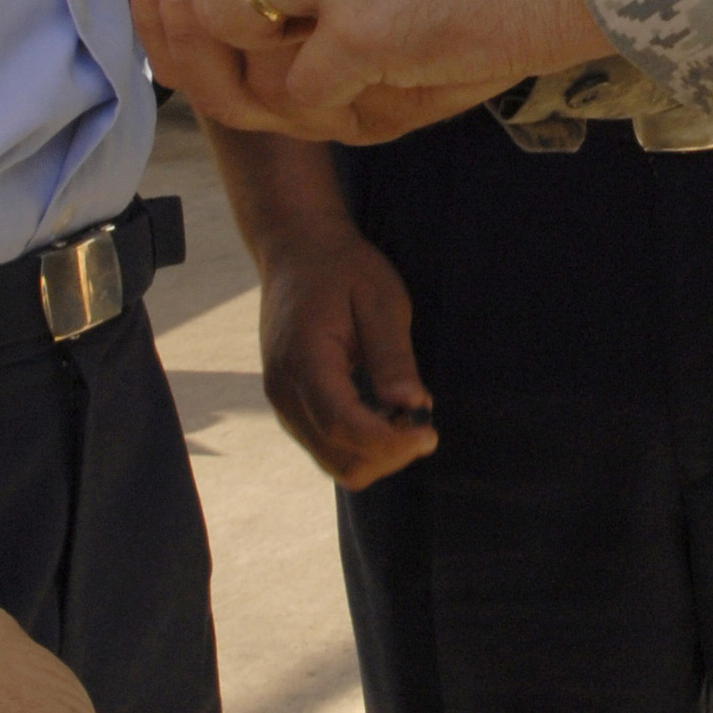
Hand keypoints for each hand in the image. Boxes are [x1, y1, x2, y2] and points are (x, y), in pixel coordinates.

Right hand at [259, 217, 438, 486]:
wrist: (296, 251)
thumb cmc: (342, 269)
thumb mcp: (379, 299)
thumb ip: (392, 355)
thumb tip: (413, 406)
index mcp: (304, 361)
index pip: (344, 425)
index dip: (391, 442)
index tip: (430, 432)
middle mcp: (284, 391)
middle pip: (338, 458)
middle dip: (388, 455)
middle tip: (423, 423)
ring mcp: (282, 402)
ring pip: (332, 461)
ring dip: (376, 454)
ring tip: (405, 417)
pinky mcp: (290, 405)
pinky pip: (326, 445)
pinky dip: (361, 445)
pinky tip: (385, 414)